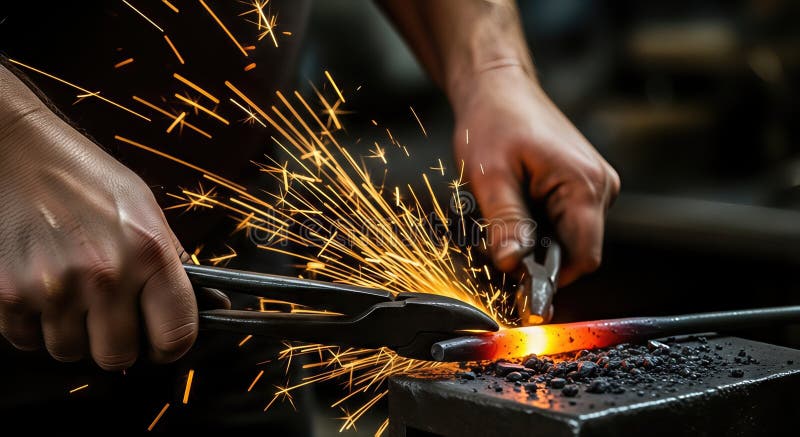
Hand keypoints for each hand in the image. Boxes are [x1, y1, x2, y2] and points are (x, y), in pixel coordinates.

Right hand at [0, 68, 201, 369]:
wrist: (14, 151)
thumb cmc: (85, 177)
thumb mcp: (144, 209)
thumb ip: (173, 261)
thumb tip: (210, 303)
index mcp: (149, 252)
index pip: (176, 335)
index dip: (170, 347)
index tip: (161, 342)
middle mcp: (104, 274)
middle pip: (118, 356)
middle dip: (118, 344)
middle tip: (112, 320)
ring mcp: (53, 287)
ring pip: (69, 352)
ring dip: (73, 335)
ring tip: (72, 295)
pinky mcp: (8, 294)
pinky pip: (26, 340)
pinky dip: (33, 326)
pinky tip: (42, 291)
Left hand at [452, 66, 619, 284]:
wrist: (497, 87)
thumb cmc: (493, 121)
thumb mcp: (490, 176)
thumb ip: (506, 222)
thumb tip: (513, 265)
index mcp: (584, 185)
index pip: (584, 258)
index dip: (551, 277)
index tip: (517, 282)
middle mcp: (600, 186)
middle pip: (576, 250)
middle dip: (538, 256)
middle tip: (499, 237)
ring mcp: (594, 184)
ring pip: (569, 237)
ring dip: (536, 238)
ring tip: (506, 210)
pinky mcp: (582, 183)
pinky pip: (565, 220)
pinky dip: (539, 223)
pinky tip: (516, 202)